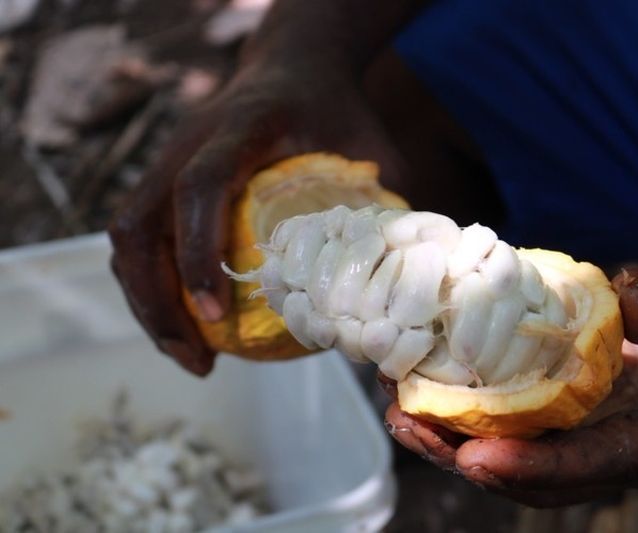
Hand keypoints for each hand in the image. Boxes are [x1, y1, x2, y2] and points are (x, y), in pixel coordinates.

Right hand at [108, 56, 407, 375]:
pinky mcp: (163, 175)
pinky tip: (185, 322)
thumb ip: (383, 207)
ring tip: (189, 356)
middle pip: (141, 224)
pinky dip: (151, 284)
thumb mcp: (373, 145)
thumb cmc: (337, 110)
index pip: (200, 186)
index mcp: (242, 127)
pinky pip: (138, 235)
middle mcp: (190, 140)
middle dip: (158, 303)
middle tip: (198, 361)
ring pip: (128, 235)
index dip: (200, 253)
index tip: (215, 317)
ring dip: (148, 303)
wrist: (295, 67)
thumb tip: (392, 290)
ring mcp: (168, 156)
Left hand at [384, 223, 637, 505]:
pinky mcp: (594, 401)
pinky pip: (534, 416)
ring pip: (533, 451)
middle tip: (409, 425)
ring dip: (466, 438)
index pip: (609, 461)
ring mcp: (615, 426)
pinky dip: (485, 406)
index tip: (476, 458)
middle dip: (477, 460)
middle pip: (553, 473)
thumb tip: (624, 305)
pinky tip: (439, 381)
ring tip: (402, 410)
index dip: (541, 465)